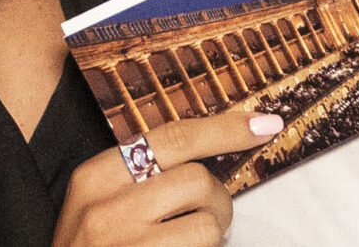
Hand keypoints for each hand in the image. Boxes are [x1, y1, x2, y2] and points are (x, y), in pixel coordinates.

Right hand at [57, 109, 277, 246]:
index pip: (171, 138)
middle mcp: (108, 208)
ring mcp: (130, 246)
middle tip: (208, 216)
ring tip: (189, 244)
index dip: (224, 129)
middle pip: (197, 180)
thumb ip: (136, 178)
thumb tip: (203, 158)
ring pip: (208, 225)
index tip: (263, 124)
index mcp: (95, 177)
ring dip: (213, 236)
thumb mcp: (96, 206)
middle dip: (217, 199)